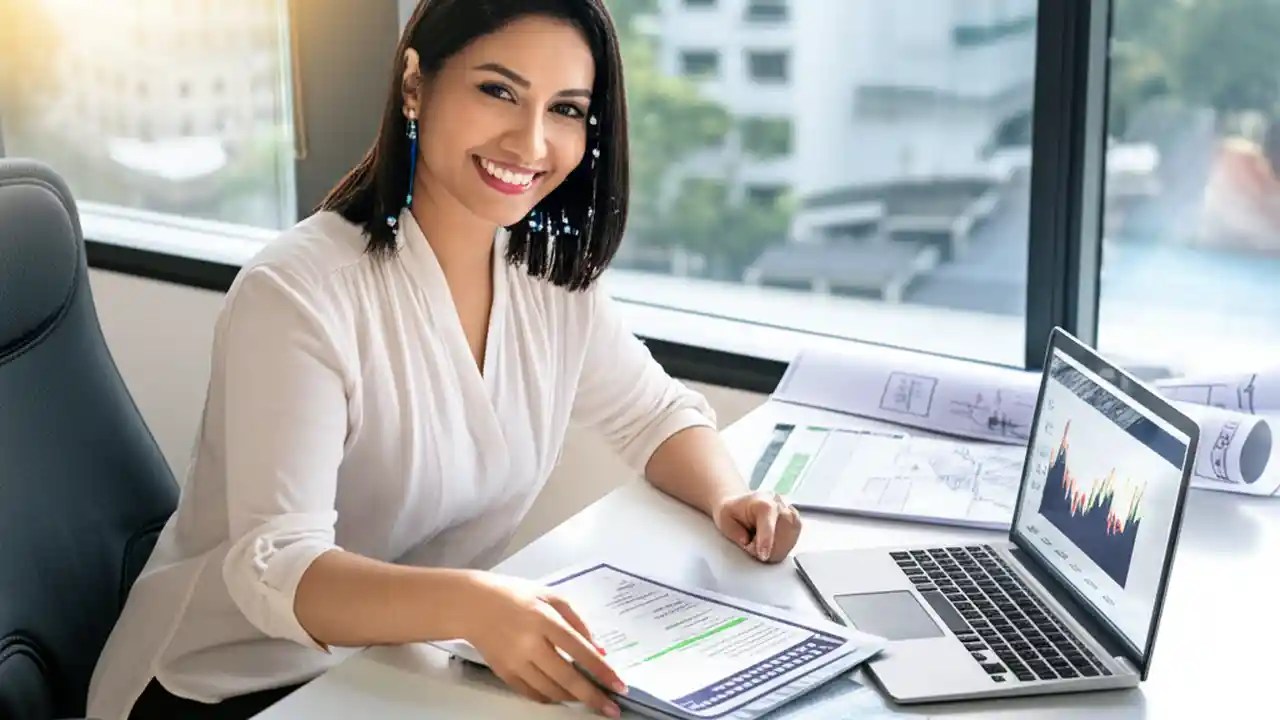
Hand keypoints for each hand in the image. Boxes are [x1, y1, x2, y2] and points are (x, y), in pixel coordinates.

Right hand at [458, 573, 626, 716]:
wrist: (473, 605)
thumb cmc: (515, 595)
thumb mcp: (551, 596)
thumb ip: (578, 622)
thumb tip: (599, 650)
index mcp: (544, 619)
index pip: (580, 650)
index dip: (602, 670)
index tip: (619, 685)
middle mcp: (530, 643)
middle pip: (567, 677)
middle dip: (593, 696)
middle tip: (611, 709)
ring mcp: (515, 661)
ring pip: (551, 690)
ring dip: (573, 698)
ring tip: (588, 698)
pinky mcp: (504, 672)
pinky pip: (532, 693)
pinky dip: (550, 698)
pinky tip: (562, 695)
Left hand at [712, 491, 802, 562]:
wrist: (742, 505)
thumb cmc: (734, 511)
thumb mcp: (724, 519)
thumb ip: (735, 532)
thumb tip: (748, 542)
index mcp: (763, 502)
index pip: (769, 524)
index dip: (766, 541)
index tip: (763, 555)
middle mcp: (780, 505)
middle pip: (783, 534)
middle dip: (768, 548)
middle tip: (752, 545)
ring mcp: (790, 512)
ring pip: (790, 541)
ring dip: (775, 549)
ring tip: (760, 542)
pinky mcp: (795, 523)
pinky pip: (793, 542)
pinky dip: (781, 548)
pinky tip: (771, 543)